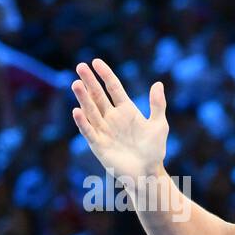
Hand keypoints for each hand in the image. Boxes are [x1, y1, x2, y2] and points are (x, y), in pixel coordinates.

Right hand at [71, 59, 168, 182]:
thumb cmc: (154, 150)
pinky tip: (77, 111)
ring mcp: (103, 130)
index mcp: (126, 110)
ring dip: (83, 98)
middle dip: (89, 82)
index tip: (95, 61)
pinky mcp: (98, 144)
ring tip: (76, 83)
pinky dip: (83, 122)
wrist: (148, 173)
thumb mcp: (159, 125)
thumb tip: (158, 84)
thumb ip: (157, 105)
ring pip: (91, 110)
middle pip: (98, 96)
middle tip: (80, 67)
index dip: (105, 74)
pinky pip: (89, 131)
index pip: (113, 87)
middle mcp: (111, 117)